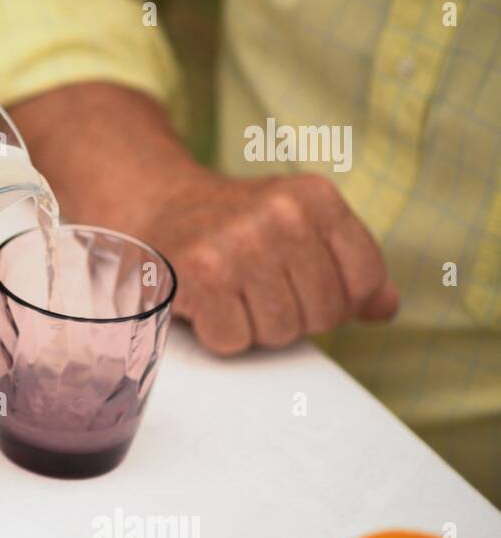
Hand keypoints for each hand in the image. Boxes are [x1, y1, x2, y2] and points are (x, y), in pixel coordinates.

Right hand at [14, 83, 398, 357]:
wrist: (151, 208)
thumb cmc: (231, 227)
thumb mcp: (298, 226)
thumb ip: (349, 264)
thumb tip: (385, 308)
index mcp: (315, 197)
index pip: (364, 283)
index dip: (336, 300)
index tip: (301, 285)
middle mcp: (282, 214)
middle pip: (323, 315)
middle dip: (291, 315)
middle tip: (256, 289)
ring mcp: (240, 244)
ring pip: (280, 332)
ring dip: (253, 326)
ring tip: (231, 294)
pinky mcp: (200, 276)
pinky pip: (234, 341)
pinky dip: (218, 334)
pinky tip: (206, 303)